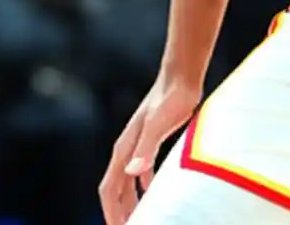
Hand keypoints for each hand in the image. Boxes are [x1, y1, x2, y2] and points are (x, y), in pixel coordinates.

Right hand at [99, 77, 201, 224]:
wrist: (180, 78)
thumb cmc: (170, 99)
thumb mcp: (158, 124)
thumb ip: (146, 149)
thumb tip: (132, 172)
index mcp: (124, 150)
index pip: (110, 189)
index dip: (111, 212)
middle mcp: (127, 150)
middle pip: (117, 190)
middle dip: (120, 213)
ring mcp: (139, 146)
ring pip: (128, 183)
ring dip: (131, 203)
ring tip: (141, 219)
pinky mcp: (152, 143)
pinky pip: (143, 173)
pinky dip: (145, 189)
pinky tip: (156, 196)